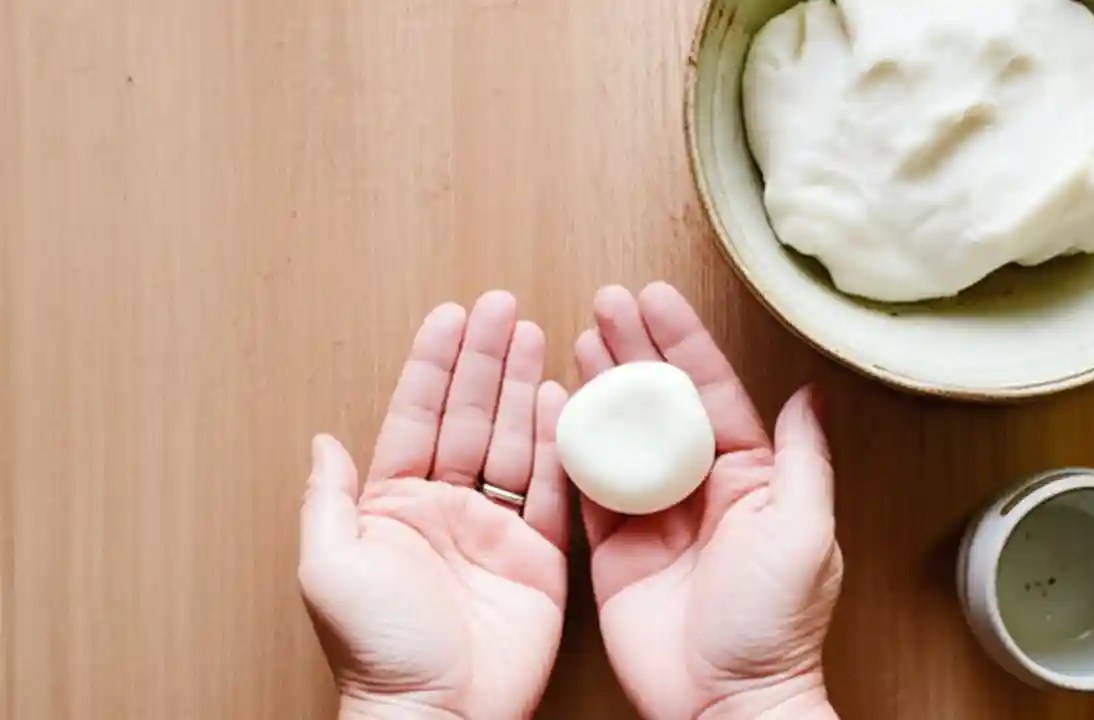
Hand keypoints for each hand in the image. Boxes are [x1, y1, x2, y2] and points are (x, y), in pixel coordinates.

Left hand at [298, 292, 570, 719]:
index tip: (452, 314)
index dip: (434, 364)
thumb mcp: (330, 568)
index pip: (417, 417)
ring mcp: (494, 529)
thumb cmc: (378, 650)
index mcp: (393, 504)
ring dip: (523, 386)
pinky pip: (551, 488)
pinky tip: (561, 399)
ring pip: (512, 441)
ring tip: (536, 333)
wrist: (439, 714)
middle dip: (486, 360)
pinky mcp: (538, 556)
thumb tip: (321, 439)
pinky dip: (557, 443)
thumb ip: (327, 500)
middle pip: (470, 417)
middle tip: (504, 306)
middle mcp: (446, 508)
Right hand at [574, 283, 842, 719]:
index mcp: (751, 478)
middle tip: (606, 303)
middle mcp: (702, 489)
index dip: (684, 343)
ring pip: (624, 436)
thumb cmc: (773, 623)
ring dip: (603, 386)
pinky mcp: (617, 550)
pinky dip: (573, 446)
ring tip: (580, 338)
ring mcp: (656, 518)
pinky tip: (558, 405)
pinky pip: (590, 488)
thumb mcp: (805, 532)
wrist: (723, 704)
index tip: (655, 299)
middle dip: (635, 350)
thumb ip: (801, 459)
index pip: (714, 394)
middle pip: (663, 405)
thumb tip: (810, 392)